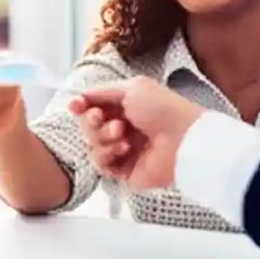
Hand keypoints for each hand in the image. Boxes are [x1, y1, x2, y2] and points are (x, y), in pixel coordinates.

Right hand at [68, 76, 203, 189]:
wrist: (183, 140)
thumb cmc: (164, 110)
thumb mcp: (132, 88)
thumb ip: (102, 91)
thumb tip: (82, 95)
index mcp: (125, 106)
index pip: (93, 106)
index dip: (81, 106)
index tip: (75, 104)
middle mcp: (123, 127)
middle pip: (89, 126)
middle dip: (91, 122)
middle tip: (100, 119)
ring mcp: (123, 149)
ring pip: (93, 145)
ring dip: (102, 137)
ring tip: (122, 133)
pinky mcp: (125, 170)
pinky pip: (101, 164)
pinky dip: (108, 155)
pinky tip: (124, 149)